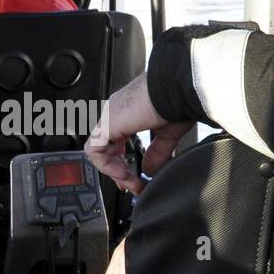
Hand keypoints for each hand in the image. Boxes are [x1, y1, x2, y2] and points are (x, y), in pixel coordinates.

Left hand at [85, 74, 192, 194]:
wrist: (177, 88)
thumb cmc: (178, 101)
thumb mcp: (167, 133)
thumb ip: (157, 152)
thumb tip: (150, 169)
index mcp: (130, 111)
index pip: (117, 141)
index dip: (123, 162)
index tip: (135, 177)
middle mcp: (117, 112)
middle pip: (107, 147)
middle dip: (118, 170)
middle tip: (131, 185)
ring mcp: (110, 117)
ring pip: (99, 151)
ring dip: (114, 171)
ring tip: (130, 182)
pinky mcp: (107, 124)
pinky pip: (95, 151)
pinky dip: (107, 166)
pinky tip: (124, 174)